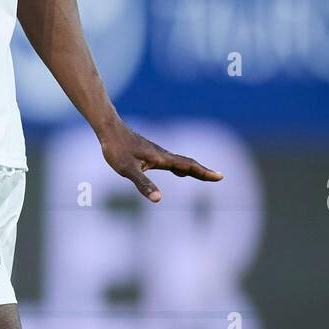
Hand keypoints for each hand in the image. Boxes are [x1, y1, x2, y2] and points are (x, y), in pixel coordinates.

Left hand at [98, 124, 221, 202]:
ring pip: (180, 162)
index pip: (187, 166)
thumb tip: (159, 200)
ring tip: (204, 175)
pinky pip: (171, 161)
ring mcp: (156, 153)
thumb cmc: (116, 148)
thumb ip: (143, 184)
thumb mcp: (128, 170)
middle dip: (203, 171)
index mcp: (161, 158)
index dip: (204, 172)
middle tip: (218, 177)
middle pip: (187, 163)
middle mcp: (162, 154)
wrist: (109, 129)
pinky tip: (179, 172)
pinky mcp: (149, 153)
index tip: (220, 176)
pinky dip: (182, 167)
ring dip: (194, 169)